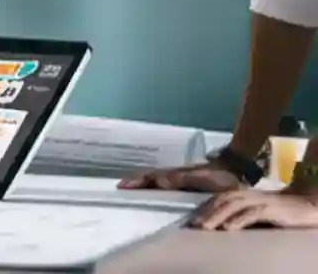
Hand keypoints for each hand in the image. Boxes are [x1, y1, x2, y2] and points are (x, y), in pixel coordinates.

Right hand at [118, 161, 245, 192]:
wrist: (237, 168)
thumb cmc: (221, 176)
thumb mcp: (201, 178)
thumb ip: (180, 180)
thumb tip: (158, 182)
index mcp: (176, 175)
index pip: (150, 177)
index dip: (136, 181)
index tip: (121, 186)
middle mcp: (175, 175)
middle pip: (151, 177)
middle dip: (136, 181)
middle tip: (121, 187)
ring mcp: (181, 177)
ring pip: (157, 179)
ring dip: (144, 183)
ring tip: (132, 189)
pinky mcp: (188, 182)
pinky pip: (165, 183)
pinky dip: (155, 185)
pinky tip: (155, 191)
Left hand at [191, 188, 317, 230]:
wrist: (304, 204)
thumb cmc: (277, 209)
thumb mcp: (254, 209)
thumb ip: (239, 212)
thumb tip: (220, 223)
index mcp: (242, 194)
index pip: (218, 199)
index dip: (204, 207)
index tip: (191, 219)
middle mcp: (247, 194)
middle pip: (222, 201)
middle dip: (206, 212)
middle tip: (193, 224)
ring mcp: (258, 200)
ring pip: (233, 206)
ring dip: (217, 216)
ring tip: (206, 227)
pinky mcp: (269, 208)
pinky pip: (252, 214)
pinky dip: (239, 220)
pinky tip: (229, 228)